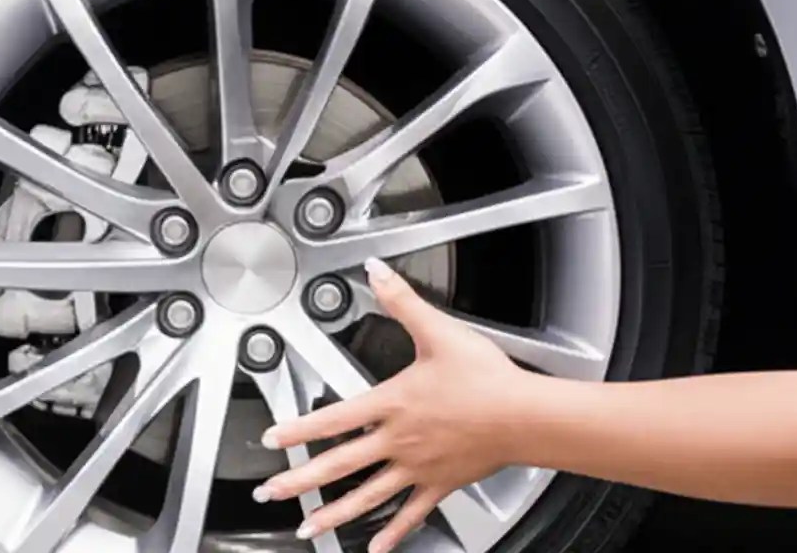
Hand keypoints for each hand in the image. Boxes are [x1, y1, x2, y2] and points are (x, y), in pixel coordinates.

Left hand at [255, 258, 534, 552]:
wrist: (527, 417)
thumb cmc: (487, 378)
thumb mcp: (438, 331)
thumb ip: (402, 301)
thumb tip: (376, 272)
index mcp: (392, 405)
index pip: (332, 419)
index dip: (298, 429)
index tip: (271, 440)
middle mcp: (398, 442)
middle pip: (338, 465)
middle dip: (299, 480)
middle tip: (270, 492)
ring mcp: (417, 467)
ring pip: (366, 496)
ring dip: (333, 514)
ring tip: (308, 527)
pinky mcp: (440, 484)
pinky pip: (411, 513)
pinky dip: (392, 533)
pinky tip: (376, 547)